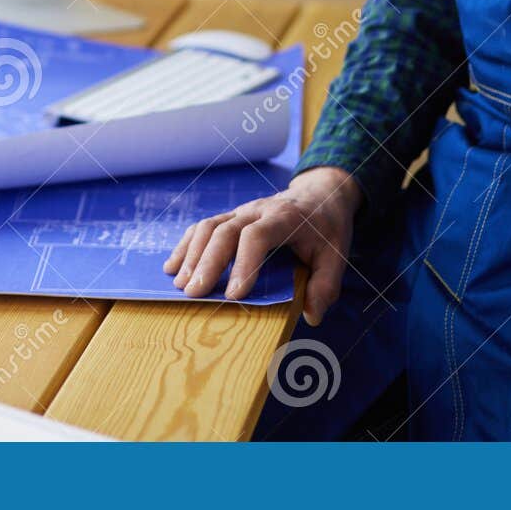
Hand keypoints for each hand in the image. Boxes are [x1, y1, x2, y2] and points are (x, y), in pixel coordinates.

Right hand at [162, 166, 362, 323]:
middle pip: (225, 231)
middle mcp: (258, 210)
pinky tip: (173, 267)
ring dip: (192, 255)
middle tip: (193, 294)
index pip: (257, 236)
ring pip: (208, 226)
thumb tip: (312, 316)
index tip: (234, 295)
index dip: (244, 264)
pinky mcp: (230, 217)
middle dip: (207, 263)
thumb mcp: (337, 255)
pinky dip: (186, 246)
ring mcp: (241, 212)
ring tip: (180, 284)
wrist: (319, 193)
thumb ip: (326, 285)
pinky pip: (202, 227)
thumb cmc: (326, 228)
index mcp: (285, 218)